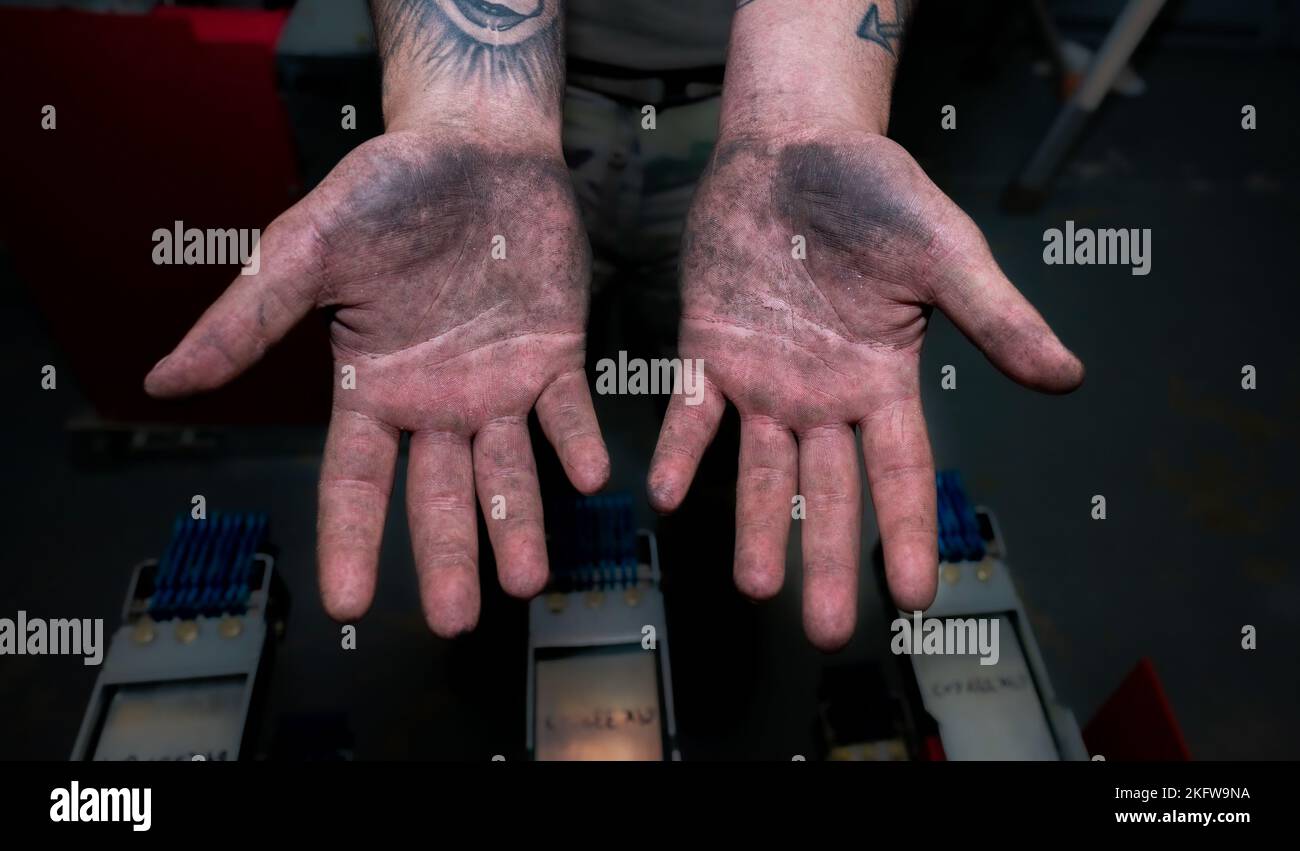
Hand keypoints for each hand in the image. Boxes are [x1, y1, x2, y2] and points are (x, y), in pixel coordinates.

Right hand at [146, 131, 609, 634]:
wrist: (474, 144)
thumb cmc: (384, 190)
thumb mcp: (308, 249)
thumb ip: (249, 319)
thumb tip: (162, 379)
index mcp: (370, 387)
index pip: (356, 481)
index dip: (352, 541)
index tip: (348, 605)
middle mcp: (434, 402)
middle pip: (439, 495)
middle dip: (449, 555)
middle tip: (457, 619)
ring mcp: (497, 384)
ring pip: (508, 470)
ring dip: (519, 524)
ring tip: (528, 579)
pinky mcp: (554, 356)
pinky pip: (567, 412)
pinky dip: (576, 443)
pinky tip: (587, 477)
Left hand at [648, 129, 1082, 649]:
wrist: (793, 144)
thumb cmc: (878, 193)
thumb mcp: (945, 253)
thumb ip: (996, 317)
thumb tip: (1068, 377)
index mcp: (882, 380)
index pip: (901, 472)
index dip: (908, 532)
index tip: (917, 596)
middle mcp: (822, 395)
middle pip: (828, 490)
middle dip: (828, 557)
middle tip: (826, 630)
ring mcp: (763, 377)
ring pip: (758, 468)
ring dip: (755, 524)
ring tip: (755, 586)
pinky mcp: (708, 347)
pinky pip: (690, 410)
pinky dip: (679, 451)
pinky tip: (667, 495)